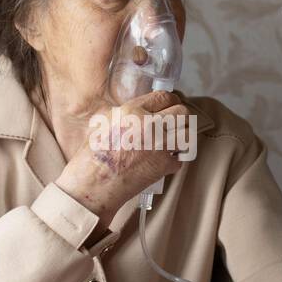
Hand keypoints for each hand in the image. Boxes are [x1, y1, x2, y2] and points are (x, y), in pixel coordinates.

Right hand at [56, 90, 189, 220]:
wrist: (94, 184)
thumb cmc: (93, 157)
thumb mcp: (103, 124)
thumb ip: (124, 114)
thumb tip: (140, 112)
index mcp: (132, 111)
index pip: (164, 97)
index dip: (170, 100)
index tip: (171, 106)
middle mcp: (149, 124)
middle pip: (182, 112)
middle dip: (180, 118)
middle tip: (174, 125)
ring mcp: (159, 145)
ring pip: (187, 133)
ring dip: (182, 138)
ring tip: (173, 142)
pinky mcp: (164, 165)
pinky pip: (180, 158)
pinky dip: (174, 161)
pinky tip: (163, 162)